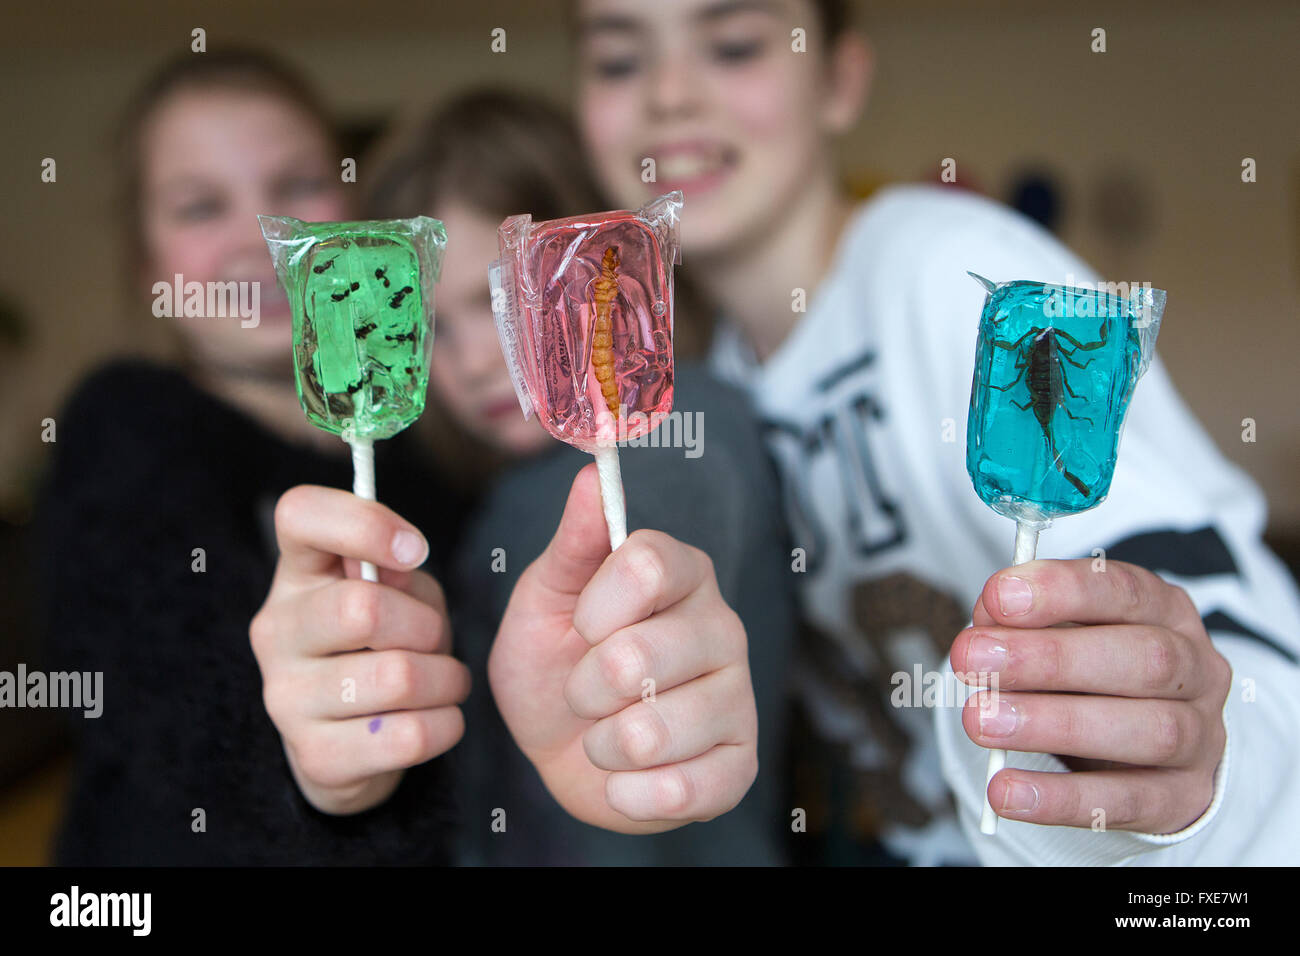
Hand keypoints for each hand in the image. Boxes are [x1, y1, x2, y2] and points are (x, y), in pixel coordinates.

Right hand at [249, 486, 469, 814]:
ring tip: (444, 681)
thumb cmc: (386, 644)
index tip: (415, 550)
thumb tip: (396, 568)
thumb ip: (401, 574)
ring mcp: (286, 698)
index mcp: (297, 574)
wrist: (355, 742)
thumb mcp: (402, 594)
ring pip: (399, 677)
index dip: (365, 522)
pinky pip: (410, 735)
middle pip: (362, 609)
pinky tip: (438, 718)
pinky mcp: (316, 756)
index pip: (300, 514)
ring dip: (447, 679)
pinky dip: (446, 724)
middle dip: (426, 626)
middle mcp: (277, 631)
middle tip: (434, 640)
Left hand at [489, 465, 757, 832]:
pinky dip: (630, 793)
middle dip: (583, 687)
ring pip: (653, 730)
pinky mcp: (740, 765)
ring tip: (605, 736)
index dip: (598, 604)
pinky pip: (683, 790)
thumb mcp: (545, 599)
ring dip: (602, 745)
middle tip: (585, 691)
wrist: (560, 749)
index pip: (651, 563)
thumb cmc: (555, 662)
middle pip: (640, 655)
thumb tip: (590, 474)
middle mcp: (722, 627)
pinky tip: (627, 778)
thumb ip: (573, 543)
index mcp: (682, 573)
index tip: (579, 625)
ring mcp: (738, 697)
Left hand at [950, 559, 1230, 833]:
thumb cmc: (1083, 673)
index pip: (1124, 590)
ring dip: (1054, 725)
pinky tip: (1005, 791)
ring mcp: (1201, 738)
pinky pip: (1129, 803)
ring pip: (1149, 731)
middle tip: (971, 660)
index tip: (998, 597)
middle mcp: (1197, 670)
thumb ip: (1019, 620)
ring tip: (980, 721)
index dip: (1063, 591)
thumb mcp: (1054, 632)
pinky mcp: (1184, 799)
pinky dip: (1061, 798)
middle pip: (1145, 659)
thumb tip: (989, 615)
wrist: (1141, 750)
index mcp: (1165, 610)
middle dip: (1050, 658)